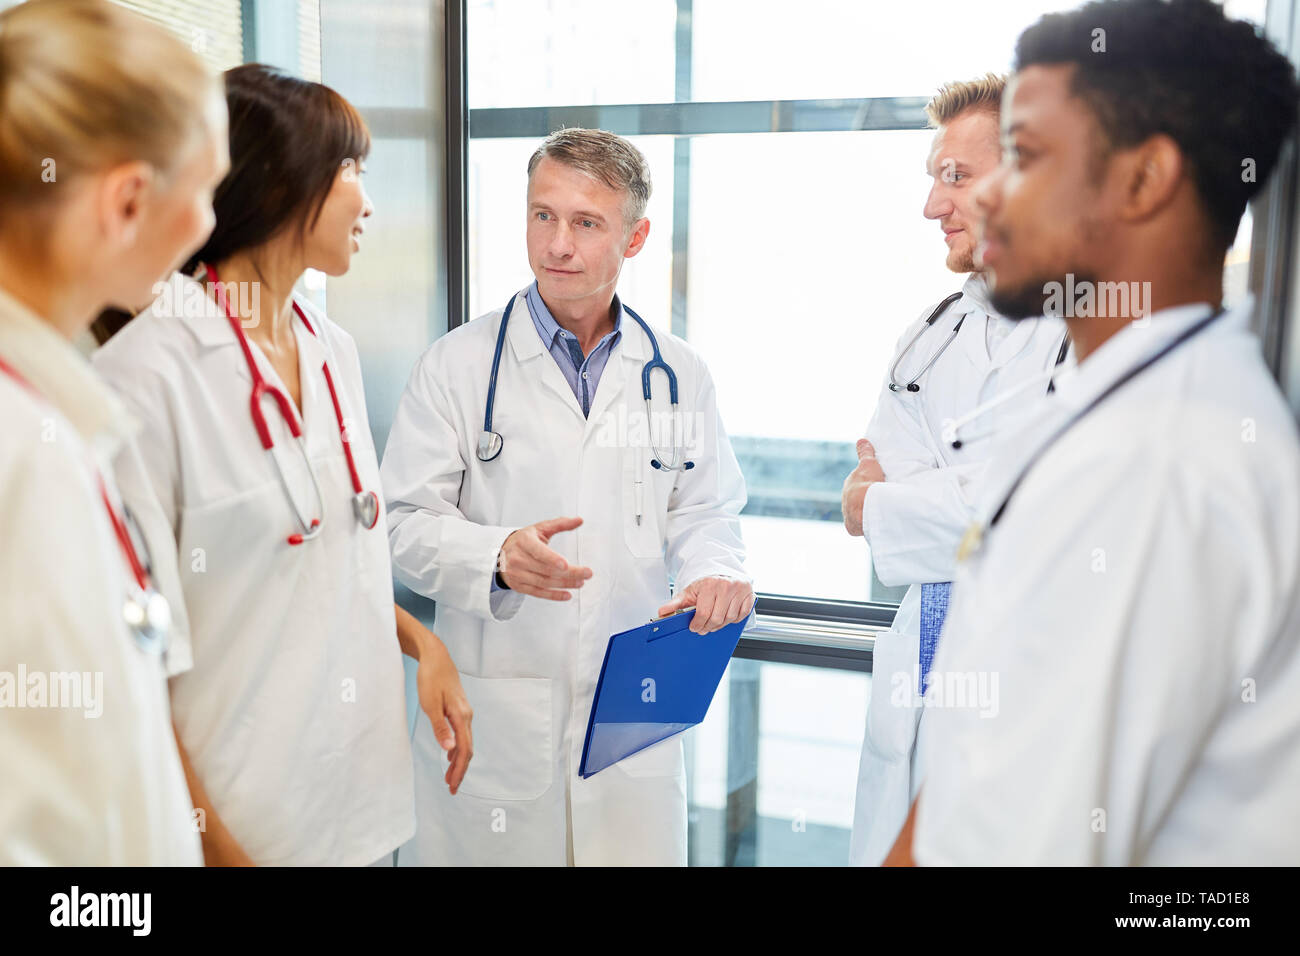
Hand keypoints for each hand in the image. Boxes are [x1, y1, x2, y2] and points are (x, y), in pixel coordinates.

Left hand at [414, 636, 473, 794]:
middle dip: (460, 770)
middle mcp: (466, 715)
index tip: (452, 787)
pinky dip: (457, 748)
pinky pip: (462, 734)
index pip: (464, 750)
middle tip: (451, 788)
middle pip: (467, 749)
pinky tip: (450, 754)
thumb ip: (440, 728)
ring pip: (465, 742)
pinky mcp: (458, 708)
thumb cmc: (430, 678)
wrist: (435, 656)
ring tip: (449, 777)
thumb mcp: (431, 704)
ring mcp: (464, 712)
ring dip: (458, 761)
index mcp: (461, 716)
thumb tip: (449, 750)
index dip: (459, 770)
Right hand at [498, 516, 592, 599]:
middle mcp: (518, 558)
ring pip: (544, 582)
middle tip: (587, 574)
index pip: (538, 551)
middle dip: (569, 573)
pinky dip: (554, 596)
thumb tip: (580, 520)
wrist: (501, 553)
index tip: (566, 565)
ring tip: (580, 582)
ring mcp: (517, 574)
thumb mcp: (540, 528)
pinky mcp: (519, 586)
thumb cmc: (524, 540)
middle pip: (546, 569)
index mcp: (524, 541)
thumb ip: (560, 524)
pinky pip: (538, 593)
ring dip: (565, 584)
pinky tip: (567, 594)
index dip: (552, 559)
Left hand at [657, 577, 754, 633]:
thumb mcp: (689, 592)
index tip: (694, 627)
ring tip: (713, 621)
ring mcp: (740, 590)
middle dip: (707, 627)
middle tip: (703, 628)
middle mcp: (727, 586)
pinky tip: (725, 615)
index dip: (697, 624)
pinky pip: (741, 616)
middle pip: (717, 618)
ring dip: (720, 625)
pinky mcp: (750, 595)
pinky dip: (733, 620)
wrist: (723, 574)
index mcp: (710, 584)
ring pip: (729, 619)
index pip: (703, 613)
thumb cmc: (706, 585)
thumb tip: (662, 612)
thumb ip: (675, 604)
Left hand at [842, 438, 884, 536]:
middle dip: (866, 500)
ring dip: (866, 513)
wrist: (867, 505)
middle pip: (857, 500)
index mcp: (848, 486)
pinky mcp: (852, 527)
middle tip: (881, 500)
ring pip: (858, 513)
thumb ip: (865, 453)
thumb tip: (862, 440)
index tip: (877, 486)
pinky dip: (866, 525)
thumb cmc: (868, 482)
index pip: (857, 485)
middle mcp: (845, 500)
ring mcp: (847, 514)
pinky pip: (859, 526)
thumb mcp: (869, 464)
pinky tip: (874, 525)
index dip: (867, 485)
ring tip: (880, 514)